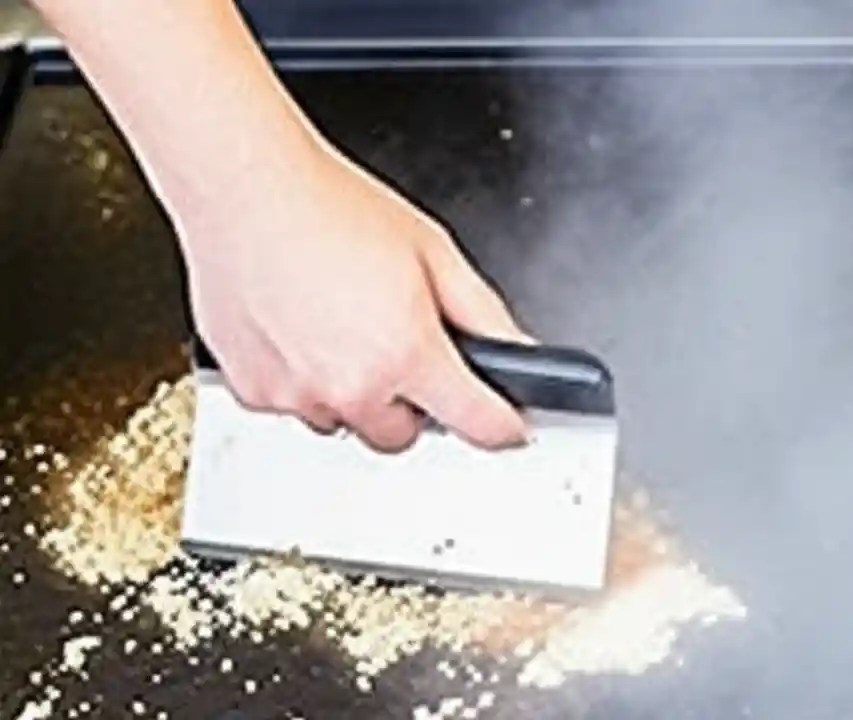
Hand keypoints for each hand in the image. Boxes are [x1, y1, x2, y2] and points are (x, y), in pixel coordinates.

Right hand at [176, 138, 529, 451]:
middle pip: (404, 435)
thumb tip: (516, 350)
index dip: (501, 426)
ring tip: (342, 325)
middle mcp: (352, 386)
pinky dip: (304, 380)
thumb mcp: (433, 252)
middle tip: (397, 345)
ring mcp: (298, 395)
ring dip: (353, 392)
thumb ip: (484, 313)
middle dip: (409, 401)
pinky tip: (301, 328)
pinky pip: (296, 406)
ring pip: (346, 422)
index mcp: (407, 353)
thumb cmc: (331, 208)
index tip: (507, 427)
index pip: (478, 425)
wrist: (244, 187)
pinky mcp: (253, 393)